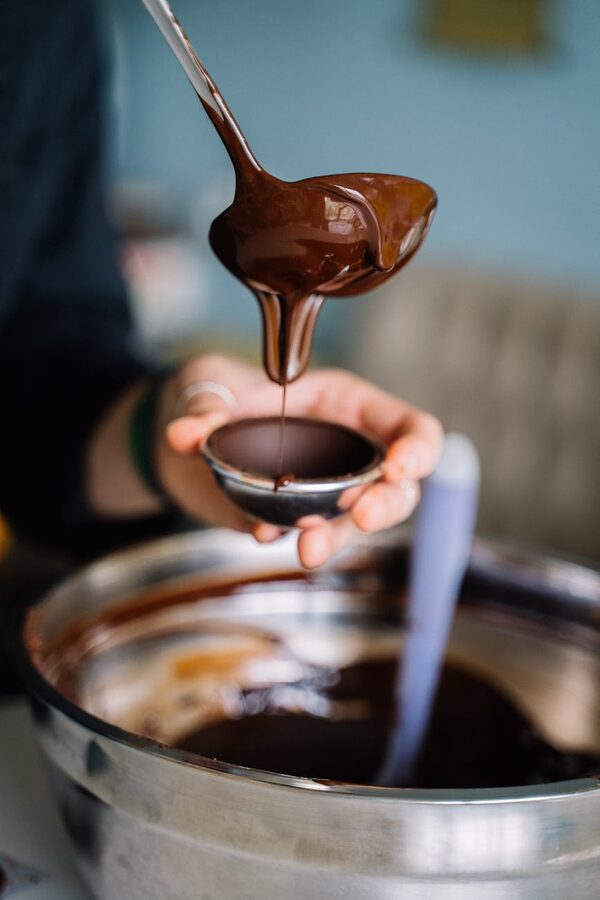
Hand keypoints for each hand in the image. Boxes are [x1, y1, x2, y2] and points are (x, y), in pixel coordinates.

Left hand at [157, 354, 442, 567]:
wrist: (179, 437)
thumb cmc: (213, 390)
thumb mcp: (209, 382)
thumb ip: (204, 404)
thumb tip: (186, 433)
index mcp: (348, 405)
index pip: (411, 428)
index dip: (418, 449)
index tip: (400, 468)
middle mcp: (347, 452)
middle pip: (398, 489)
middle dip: (386, 505)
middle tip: (361, 517)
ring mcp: (325, 494)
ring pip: (357, 524)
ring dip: (340, 538)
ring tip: (309, 549)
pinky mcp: (295, 522)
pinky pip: (306, 536)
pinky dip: (289, 539)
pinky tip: (263, 534)